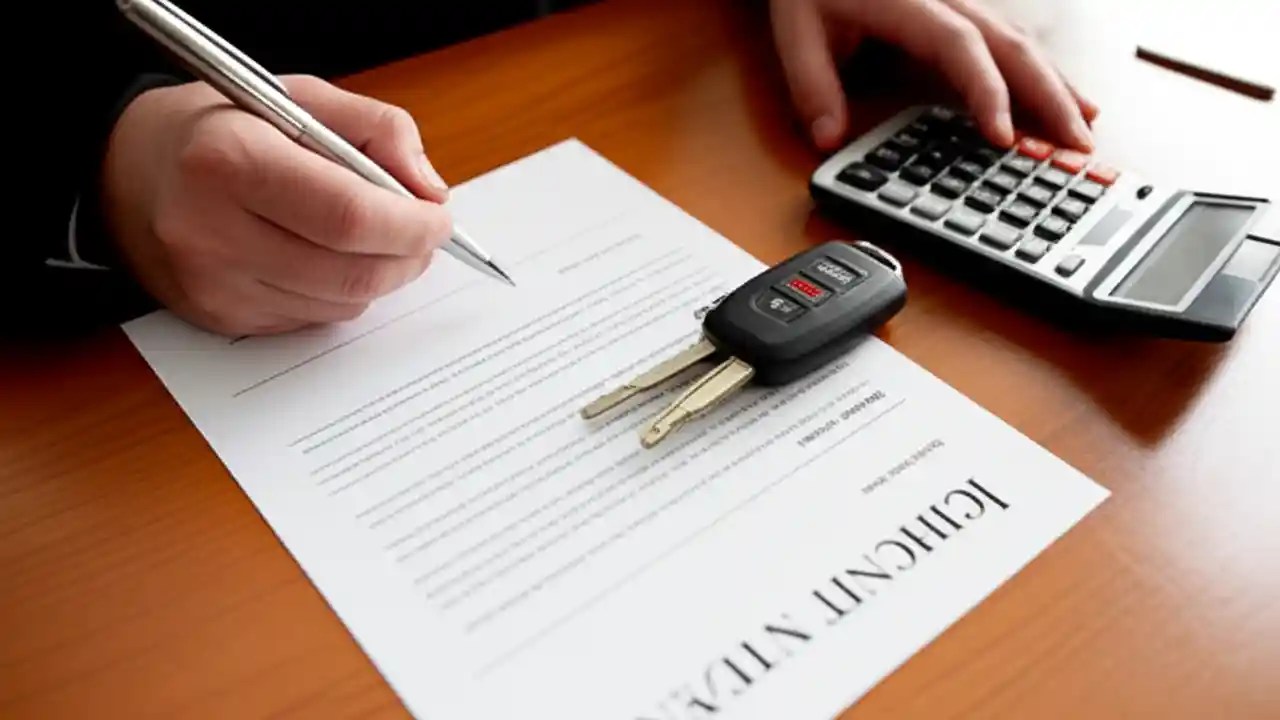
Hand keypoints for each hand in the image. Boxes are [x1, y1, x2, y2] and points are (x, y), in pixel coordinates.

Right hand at [101, 74, 451, 335]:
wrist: (128, 173)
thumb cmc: (223, 129)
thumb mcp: (298, 98)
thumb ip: (378, 130)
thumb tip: (431, 190)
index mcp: (229, 159)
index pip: (347, 215)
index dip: (409, 225)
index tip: (439, 218)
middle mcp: (210, 229)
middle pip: (350, 272)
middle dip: (407, 257)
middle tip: (424, 235)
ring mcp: (212, 283)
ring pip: (339, 304)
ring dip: (379, 278)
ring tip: (379, 241)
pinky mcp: (219, 317)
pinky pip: (311, 320)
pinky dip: (340, 294)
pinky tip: (327, 259)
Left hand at [769, 0, 1098, 151]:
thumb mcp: (796, 31)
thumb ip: (813, 85)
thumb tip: (827, 138)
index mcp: (911, 4)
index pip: (959, 47)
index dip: (986, 91)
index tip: (1003, 136)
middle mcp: (949, 0)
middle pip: (1011, 45)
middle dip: (1047, 96)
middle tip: (1075, 145)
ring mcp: (963, 5)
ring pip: (1022, 43)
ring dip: (1056, 87)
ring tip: (1084, 131)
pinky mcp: (965, 15)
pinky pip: (1013, 44)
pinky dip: (1043, 76)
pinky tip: (1065, 101)